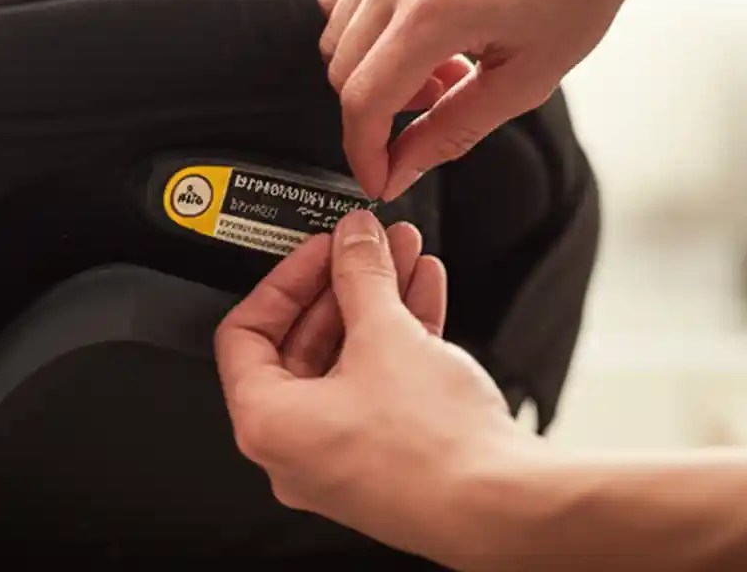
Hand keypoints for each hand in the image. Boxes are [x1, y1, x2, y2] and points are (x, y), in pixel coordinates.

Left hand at [214, 210, 522, 561]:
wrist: (500, 504)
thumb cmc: (433, 449)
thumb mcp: (386, 335)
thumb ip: (361, 274)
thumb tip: (352, 242)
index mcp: (268, 423)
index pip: (246, 332)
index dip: (284, 279)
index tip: (320, 250)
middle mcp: (296, 447)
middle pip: (303, 343)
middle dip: (343, 284)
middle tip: (367, 247)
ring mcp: (342, 453)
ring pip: (349, 359)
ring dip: (376, 302)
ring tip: (403, 257)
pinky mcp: (386, 455)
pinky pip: (379, 384)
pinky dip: (397, 337)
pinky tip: (423, 294)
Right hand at [318, 0, 663, 199]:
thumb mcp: (524, 79)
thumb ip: (452, 131)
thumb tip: (403, 167)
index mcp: (433, 12)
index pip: (363, 100)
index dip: (364, 151)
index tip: (377, 175)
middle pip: (342, 69)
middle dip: (380, 108)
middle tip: (436, 102)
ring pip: (336, 32)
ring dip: (374, 64)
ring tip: (436, 62)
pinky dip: (366, 23)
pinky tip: (416, 28)